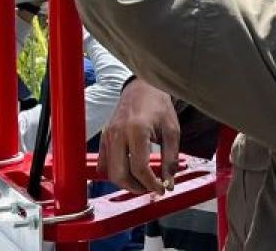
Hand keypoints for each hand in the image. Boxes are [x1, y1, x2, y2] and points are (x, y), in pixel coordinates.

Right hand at [98, 78, 179, 195]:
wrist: (143, 87)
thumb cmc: (159, 106)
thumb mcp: (172, 130)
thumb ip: (171, 158)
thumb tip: (169, 183)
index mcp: (137, 130)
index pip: (140, 168)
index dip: (151, 184)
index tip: (161, 189)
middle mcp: (119, 134)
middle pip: (120, 174)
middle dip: (136, 187)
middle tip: (150, 188)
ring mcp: (108, 135)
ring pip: (110, 171)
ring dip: (125, 182)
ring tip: (141, 181)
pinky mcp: (104, 136)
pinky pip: (103, 162)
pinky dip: (113, 172)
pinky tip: (128, 171)